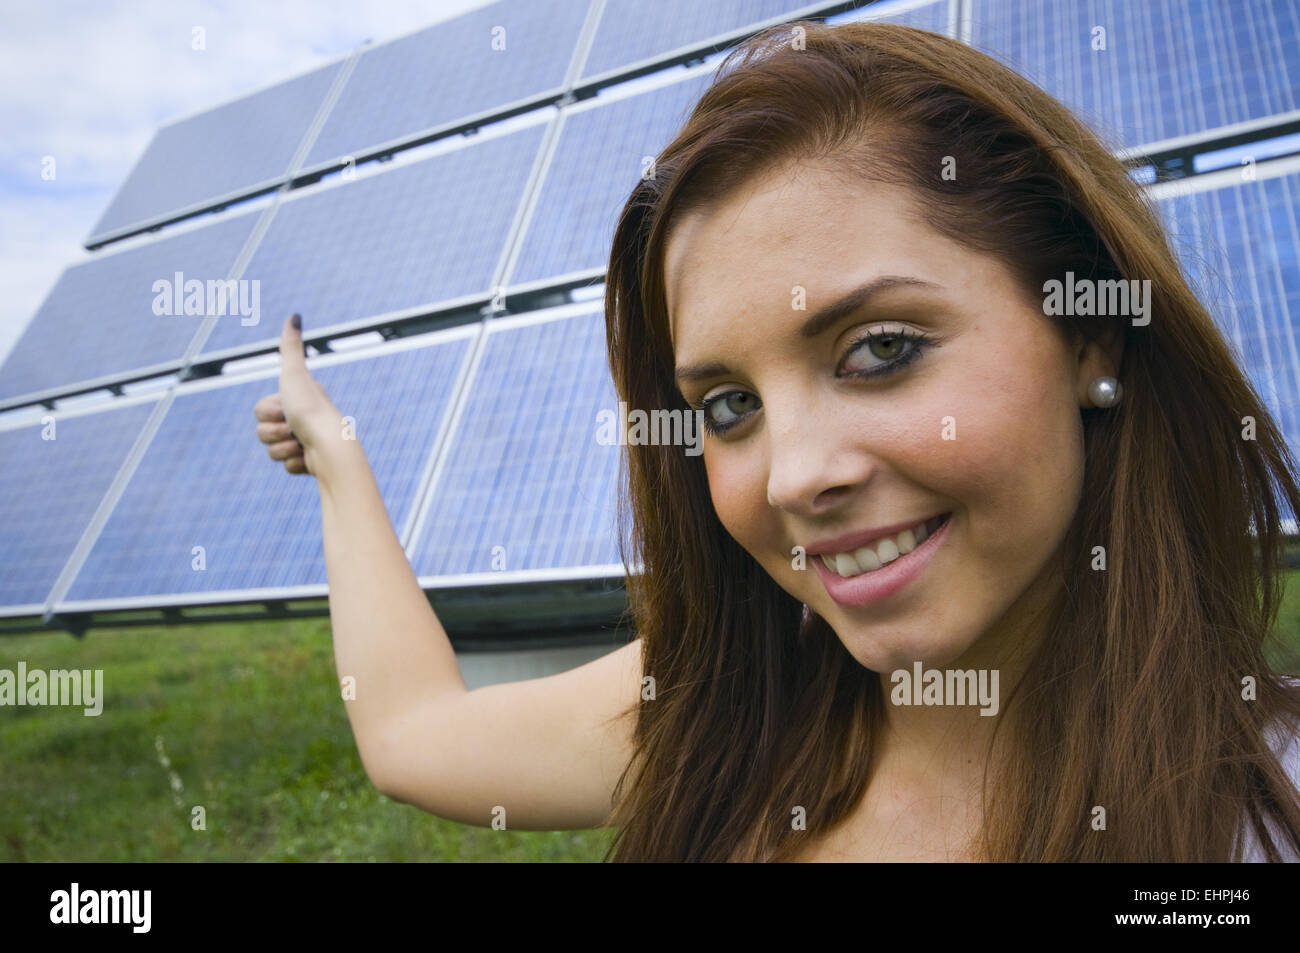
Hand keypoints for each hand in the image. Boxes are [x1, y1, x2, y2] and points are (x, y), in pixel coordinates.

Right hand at [253, 314, 344, 476]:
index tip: (286, 408)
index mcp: (299, 398)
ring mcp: (305, 442)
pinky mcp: (309, 463)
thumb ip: (290, 346)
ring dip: (284, 448)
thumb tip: (294, 316)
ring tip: (303, 444)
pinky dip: (294, 463)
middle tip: (294, 428)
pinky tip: (308, 458)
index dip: (267, 412)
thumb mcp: (295, 374)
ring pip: (272, 450)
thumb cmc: (311, 409)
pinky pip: (286, 466)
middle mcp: (303, 418)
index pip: (260, 410)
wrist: (329, 447)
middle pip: (262, 431)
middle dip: (274, 432)